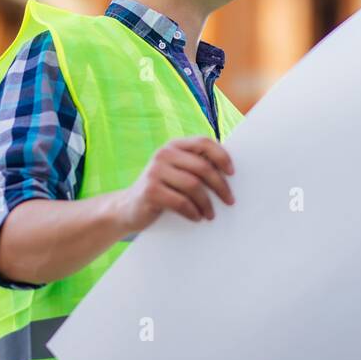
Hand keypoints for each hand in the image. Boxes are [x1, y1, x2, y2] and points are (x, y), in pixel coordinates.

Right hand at [113, 136, 235, 232]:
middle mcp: (164, 154)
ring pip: (193, 186)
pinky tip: (197, 217)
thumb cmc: (162, 190)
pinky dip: (193, 212)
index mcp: (174, 146)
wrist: (127, 208)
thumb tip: (230, 173)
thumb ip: (195, 166)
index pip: (204, 142)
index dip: (222, 156)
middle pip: (202, 167)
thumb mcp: (177, 172)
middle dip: (220, 185)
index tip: (233, 173)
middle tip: (229, 201)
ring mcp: (155, 171)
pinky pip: (180, 202)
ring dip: (207, 203)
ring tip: (211, 214)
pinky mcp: (150, 190)